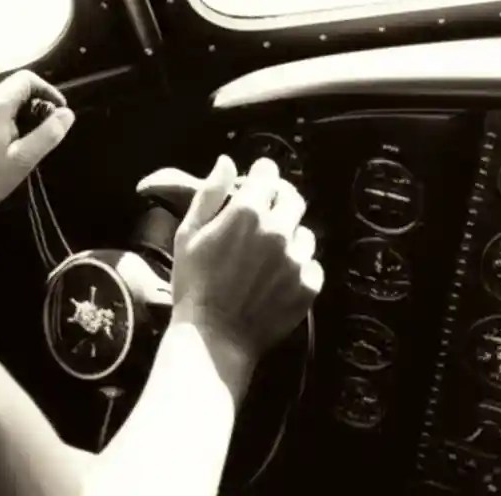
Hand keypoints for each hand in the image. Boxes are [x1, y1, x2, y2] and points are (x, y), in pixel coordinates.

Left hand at [0, 70, 74, 238]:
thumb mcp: (23, 160)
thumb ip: (48, 134)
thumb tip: (67, 113)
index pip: (26, 79)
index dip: (47, 91)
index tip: (58, 112)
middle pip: (9, 92)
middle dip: (30, 108)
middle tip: (38, 136)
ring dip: (10, 118)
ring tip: (15, 148)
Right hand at [167, 155, 322, 362]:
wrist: (214, 337)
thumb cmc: (193, 284)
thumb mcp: (188, 234)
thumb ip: (210, 193)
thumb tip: (227, 162)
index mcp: (247, 212)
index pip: (268, 174)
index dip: (261, 175)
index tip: (255, 183)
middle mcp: (278, 230)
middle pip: (293, 198)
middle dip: (279, 201)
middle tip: (263, 218)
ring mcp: (297, 259)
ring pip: (304, 233)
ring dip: (289, 237)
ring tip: (268, 256)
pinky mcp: (310, 285)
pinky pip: (311, 264)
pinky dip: (298, 267)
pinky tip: (277, 279)